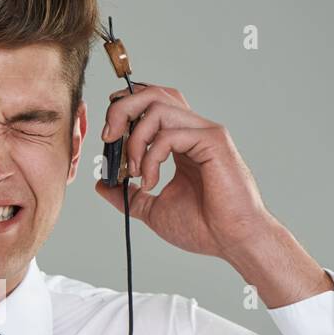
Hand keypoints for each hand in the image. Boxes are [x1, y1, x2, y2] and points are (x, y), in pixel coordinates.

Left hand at [94, 83, 331, 305]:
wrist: (232, 241)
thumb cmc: (203, 227)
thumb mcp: (152, 209)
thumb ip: (127, 195)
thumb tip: (101, 185)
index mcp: (182, 141)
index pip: (151, 105)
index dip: (126, 110)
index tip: (108, 137)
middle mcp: (193, 130)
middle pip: (153, 93)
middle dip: (122, 109)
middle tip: (109, 137)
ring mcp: (204, 132)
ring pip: (158, 106)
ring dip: (134, 137)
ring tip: (135, 170)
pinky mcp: (213, 141)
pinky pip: (169, 133)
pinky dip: (151, 156)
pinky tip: (152, 181)